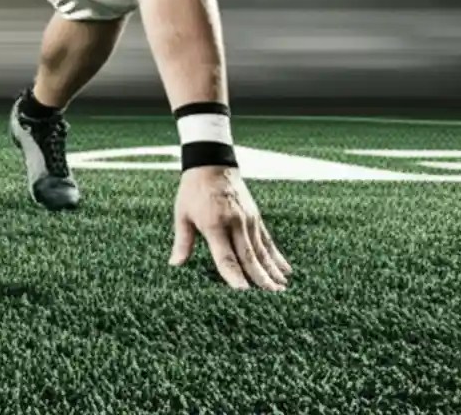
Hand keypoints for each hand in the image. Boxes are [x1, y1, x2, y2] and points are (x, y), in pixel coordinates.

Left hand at [170, 166, 291, 290]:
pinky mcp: (255, 216)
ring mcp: (248, 220)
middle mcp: (235, 224)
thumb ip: (182, 241)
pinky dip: (277, 256)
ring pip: (262, 250)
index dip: (234, 275)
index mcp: (214, 225)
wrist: (211, 164)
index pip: (225, 256)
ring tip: (282, 288)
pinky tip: (286, 269)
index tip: (243, 292)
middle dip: (261, 278)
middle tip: (273, 296)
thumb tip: (174, 265)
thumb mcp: (182, 215)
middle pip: (249, 256)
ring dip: (272, 270)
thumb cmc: (193, 191)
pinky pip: (268, 240)